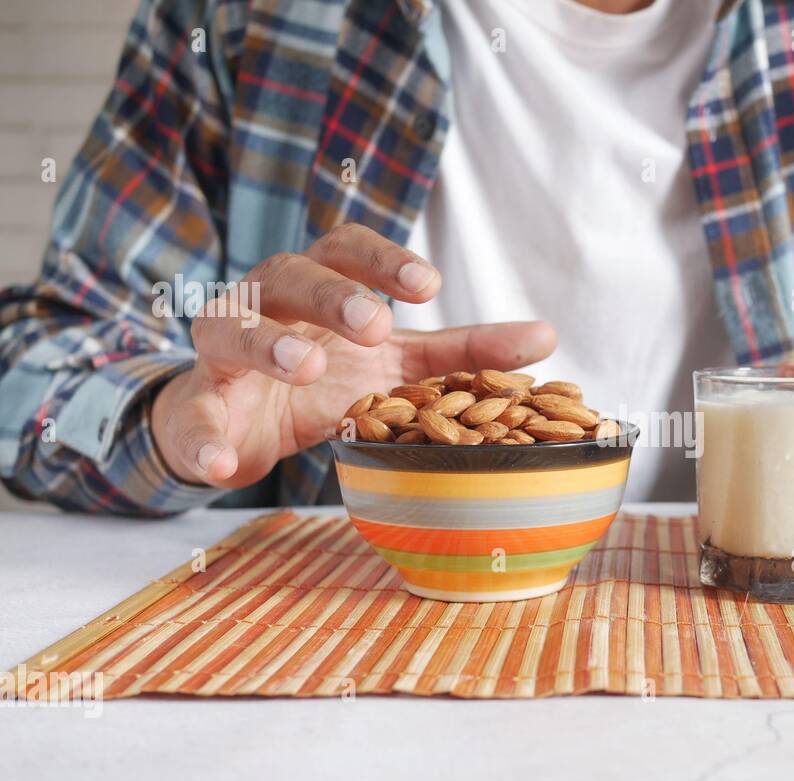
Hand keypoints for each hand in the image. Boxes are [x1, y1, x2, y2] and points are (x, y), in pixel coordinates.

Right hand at [151, 222, 556, 487]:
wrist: (239, 423)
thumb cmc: (325, 374)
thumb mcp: (396, 363)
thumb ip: (464, 351)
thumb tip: (547, 337)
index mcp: (318, 284)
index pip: (345, 248)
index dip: (383, 260)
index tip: (430, 285)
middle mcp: (266, 302)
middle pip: (289, 275)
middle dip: (332, 295)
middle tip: (375, 325)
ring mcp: (224, 353)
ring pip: (230, 327)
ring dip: (268, 343)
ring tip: (309, 369)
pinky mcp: (196, 405)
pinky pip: (193, 417)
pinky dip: (204, 441)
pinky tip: (223, 464)